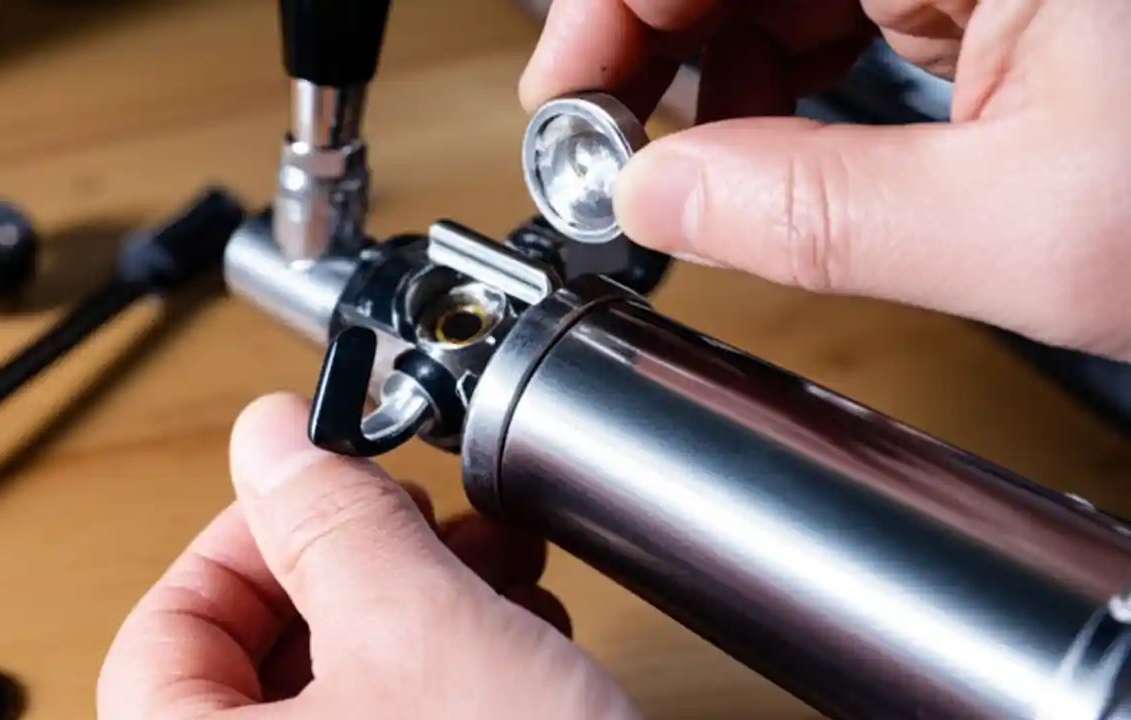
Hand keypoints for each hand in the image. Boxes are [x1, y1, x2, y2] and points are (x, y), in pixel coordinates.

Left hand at [98, 394, 637, 719]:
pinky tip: (519, 630)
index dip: (245, 539)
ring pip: (344, 690)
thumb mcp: (418, 632)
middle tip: (417, 520)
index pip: (164, 631)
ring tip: (492, 564)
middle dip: (357, 567)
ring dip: (417, 606)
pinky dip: (450, 666)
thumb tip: (270, 435)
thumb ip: (332, 519)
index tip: (319, 488)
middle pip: (257, 658)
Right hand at [521, 0, 1130, 360]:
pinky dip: (796, 66)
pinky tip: (790, 132)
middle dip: (660, 45)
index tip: (571, 109)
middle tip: (630, 151)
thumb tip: (662, 203)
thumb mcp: (1033, 230)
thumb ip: (815, 217)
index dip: (609, 13)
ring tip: (721, 162)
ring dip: (726, 66)